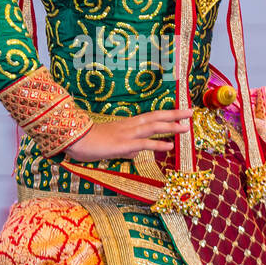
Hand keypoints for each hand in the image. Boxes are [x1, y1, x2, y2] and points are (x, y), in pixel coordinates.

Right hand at [64, 107, 194, 161]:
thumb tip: (135, 153)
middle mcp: (130, 126)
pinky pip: (144, 144)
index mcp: (127, 124)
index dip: (166, 114)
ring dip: (171, 126)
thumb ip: (126, 149)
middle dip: (175, 114)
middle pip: (156, 117)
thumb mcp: (112, 145)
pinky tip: (170, 146)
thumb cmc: (89, 141)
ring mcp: (127, 134)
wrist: (74, 139)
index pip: (151, 117)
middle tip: (191, 111)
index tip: (180, 111)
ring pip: (153, 127)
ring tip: (186, 126)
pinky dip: (158, 144)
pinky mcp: (123, 145)